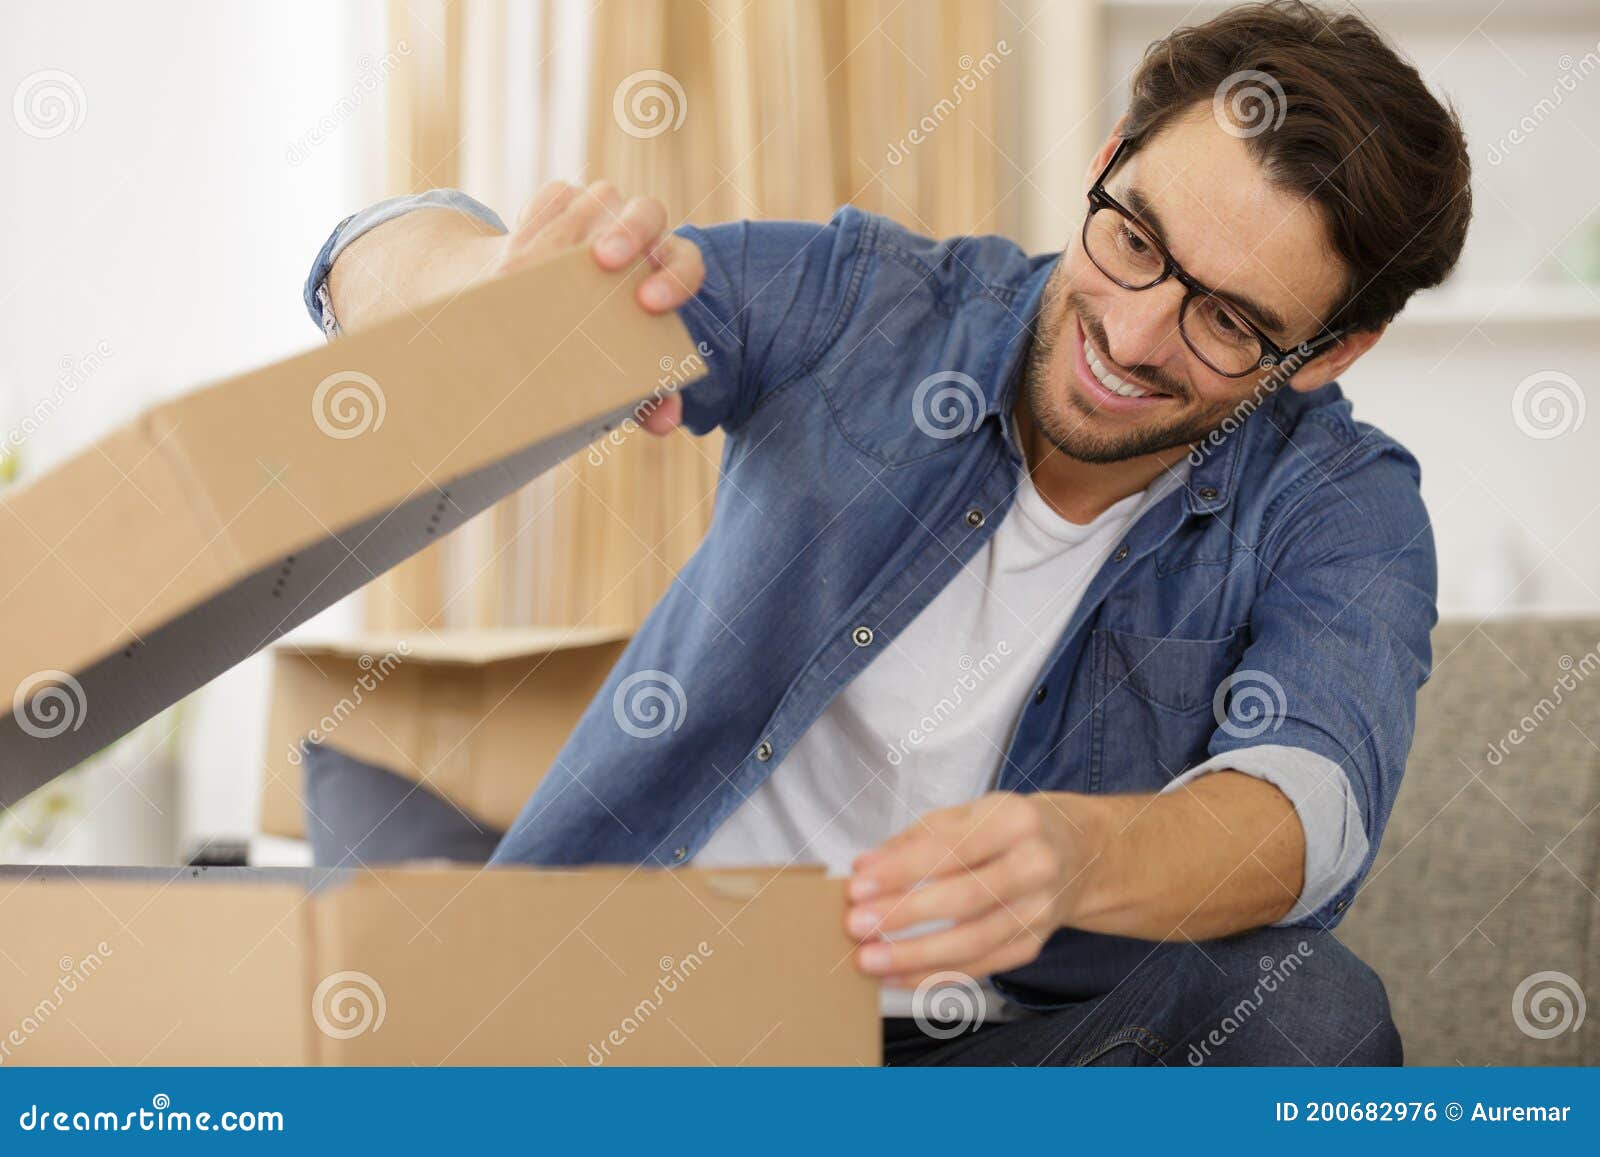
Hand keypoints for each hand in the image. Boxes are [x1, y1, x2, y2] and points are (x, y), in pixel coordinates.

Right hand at [494, 180, 704, 434]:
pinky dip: (539, 216)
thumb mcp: (620, 373)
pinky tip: (517, 253)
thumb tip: (668, 421)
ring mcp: (601, 212)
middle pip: (650, 212)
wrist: (540, 314)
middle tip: (604, 259)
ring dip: (574, 226)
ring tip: (538, 262)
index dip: (675, 278)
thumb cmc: (596, 346)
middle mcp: (641, 237)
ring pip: (599, 197)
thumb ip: (648, 397)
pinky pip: (555, 195)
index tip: (648, 304)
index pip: (687, 262)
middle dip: (630, 232)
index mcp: (665, 273)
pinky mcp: (560, 200)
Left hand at [845, 792, 1087, 987]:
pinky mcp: (1034, 945)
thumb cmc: (1004, 829)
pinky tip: (897, 977)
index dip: (901, 870)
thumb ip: (914, 839)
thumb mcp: (966, 814)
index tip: (857, 885)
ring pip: (973, 942)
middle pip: (965, 899)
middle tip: (855, 926)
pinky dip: (935, 976)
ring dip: (914, 956)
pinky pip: (980, 967)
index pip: (951, 849)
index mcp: (1015, 821)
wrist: (1075, 853)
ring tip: (868, 961)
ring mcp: (1039, 911)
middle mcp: (1035, 866)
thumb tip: (863, 868)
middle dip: (904, 915)